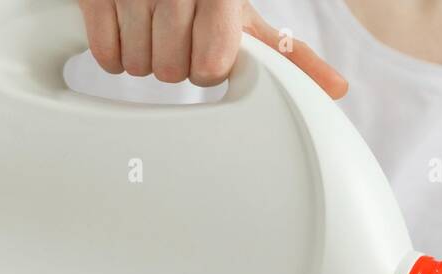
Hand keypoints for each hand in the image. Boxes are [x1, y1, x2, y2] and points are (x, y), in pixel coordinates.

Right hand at [78, 0, 348, 97]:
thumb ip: (290, 55)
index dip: (207, 66)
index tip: (207, 47)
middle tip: (177, 36)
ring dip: (145, 59)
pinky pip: (106, 56)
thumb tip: (336, 91)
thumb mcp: (244, 15)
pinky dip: (115, 54)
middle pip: (170, 73)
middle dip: (173, 63)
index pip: (210, 67)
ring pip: (138, 67)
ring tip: (153, 29)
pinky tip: (128, 28)